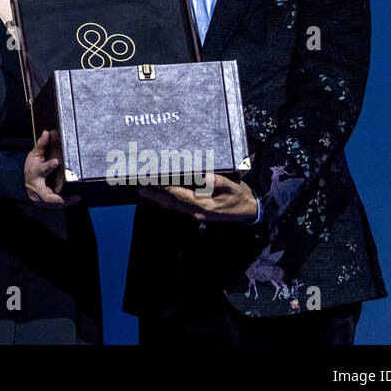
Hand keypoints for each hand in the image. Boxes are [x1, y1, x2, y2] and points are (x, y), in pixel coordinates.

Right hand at [25, 130, 79, 208]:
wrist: (27, 182)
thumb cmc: (32, 168)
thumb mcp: (34, 155)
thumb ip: (41, 145)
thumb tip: (47, 132)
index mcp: (34, 173)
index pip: (40, 170)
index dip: (48, 166)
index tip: (56, 162)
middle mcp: (36, 187)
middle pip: (46, 196)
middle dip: (58, 198)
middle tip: (73, 195)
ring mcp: (40, 197)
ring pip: (52, 203)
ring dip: (64, 202)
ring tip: (76, 197)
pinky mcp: (45, 203)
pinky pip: (55, 205)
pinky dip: (64, 203)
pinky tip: (73, 199)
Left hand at [137, 173, 257, 222]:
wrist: (250, 212)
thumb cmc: (241, 197)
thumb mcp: (232, 186)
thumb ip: (217, 181)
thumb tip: (203, 175)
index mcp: (204, 205)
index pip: (179, 194)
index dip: (165, 187)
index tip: (153, 181)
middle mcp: (197, 212)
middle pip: (172, 202)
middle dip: (156, 195)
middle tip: (140, 188)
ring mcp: (198, 215)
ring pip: (174, 206)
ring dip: (160, 199)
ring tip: (145, 192)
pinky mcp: (199, 214)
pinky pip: (180, 208)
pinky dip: (169, 203)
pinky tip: (161, 200)